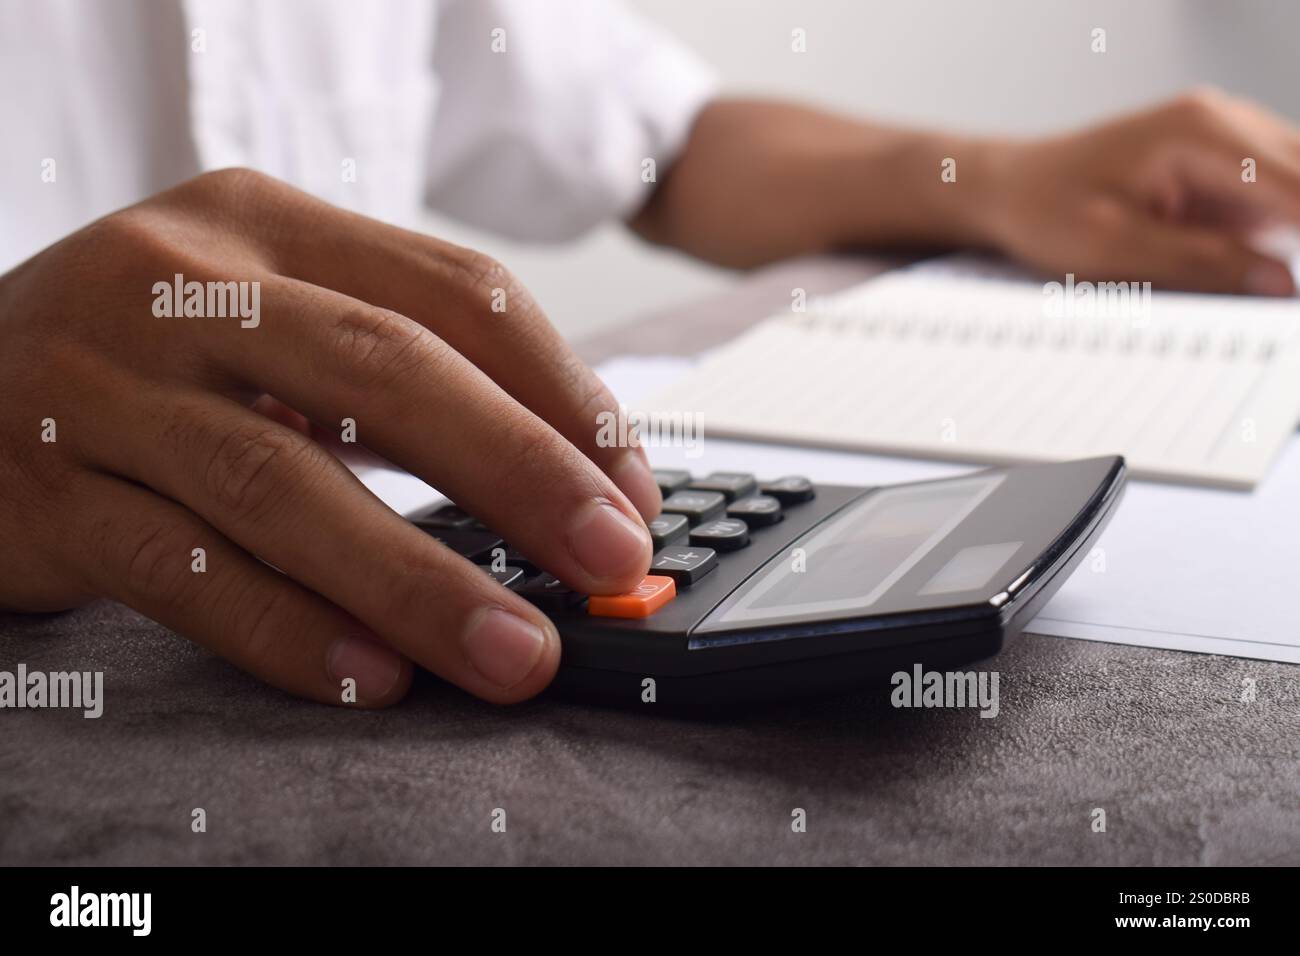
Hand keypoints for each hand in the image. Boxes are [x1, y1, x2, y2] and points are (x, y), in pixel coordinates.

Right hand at [0, 169, 659, 706]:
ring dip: (418, 578)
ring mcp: (101, 383)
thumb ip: (399, 379)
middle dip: (517, 472)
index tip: (630, 489)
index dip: (561, 394)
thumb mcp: (274, 321)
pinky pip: (184, 570)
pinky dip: (289, 630)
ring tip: (516, 653)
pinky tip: (375, 680)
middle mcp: (179, 281)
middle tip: (610, 560)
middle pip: (383, 370)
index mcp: (266, 223)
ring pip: (284, 483)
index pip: (455, 293)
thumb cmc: (159, 362)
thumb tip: (569, 485)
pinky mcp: (43, 491)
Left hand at [988, 88, 1299, 294]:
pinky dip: (1271, 236)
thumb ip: (1201, 264)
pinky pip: (1272, 200)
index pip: (1299, 186)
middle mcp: (1224, 123)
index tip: (1296, 290)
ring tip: (1227, 279)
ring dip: (1287, 238)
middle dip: (1299, 237)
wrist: (1009, 189)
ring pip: (1296, 188)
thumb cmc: (1044, 212)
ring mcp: (1227, 142)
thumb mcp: (1113, 249)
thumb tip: (1281, 284)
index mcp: (1202, 132)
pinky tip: (1243, 273)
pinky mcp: (1222, 169)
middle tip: (1282, 295)